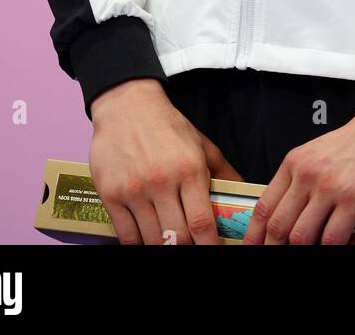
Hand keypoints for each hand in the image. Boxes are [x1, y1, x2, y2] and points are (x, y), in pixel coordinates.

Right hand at [89, 77, 244, 245]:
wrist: (127, 105)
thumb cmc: (166, 126)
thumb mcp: (202, 144)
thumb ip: (223, 172)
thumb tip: (243, 194)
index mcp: (189, 169)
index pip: (202, 223)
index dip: (209, 246)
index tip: (213, 250)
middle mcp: (161, 182)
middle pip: (178, 238)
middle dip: (187, 247)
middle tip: (191, 244)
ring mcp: (133, 190)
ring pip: (153, 240)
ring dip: (164, 246)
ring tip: (170, 240)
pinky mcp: (111, 195)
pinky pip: (126, 236)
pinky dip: (138, 244)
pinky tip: (147, 237)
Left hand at [242, 94, 354, 244]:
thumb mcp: (317, 154)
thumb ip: (299, 181)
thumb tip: (286, 214)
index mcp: (295, 163)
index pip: (264, 206)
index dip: (253, 235)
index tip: (250, 248)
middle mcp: (307, 174)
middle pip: (277, 226)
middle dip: (273, 248)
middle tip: (273, 258)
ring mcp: (329, 188)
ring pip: (300, 236)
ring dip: (300, 252)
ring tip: (305, 254)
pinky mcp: (353, 199)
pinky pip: (332, 238)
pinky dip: (329, 250)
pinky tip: (332, 248)